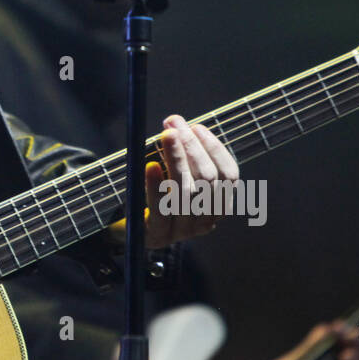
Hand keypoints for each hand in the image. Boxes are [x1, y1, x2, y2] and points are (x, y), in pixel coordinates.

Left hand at [143, 115, 239, 249]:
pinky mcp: (159, 236)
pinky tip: (150, 166)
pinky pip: (161, 210)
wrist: (129, 231)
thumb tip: (174, 124)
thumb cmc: (156, 196)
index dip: (214, 149)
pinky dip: (156, 186)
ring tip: (166, 135)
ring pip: (187, 193)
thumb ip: (180, 156)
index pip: (229, 176)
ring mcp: (183, 231)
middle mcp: (205, 221)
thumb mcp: (174, 176)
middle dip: (192, 147)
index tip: (196, 127)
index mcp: (217, 205)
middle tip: (173, 124)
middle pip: (208, 181)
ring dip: (177, 159)